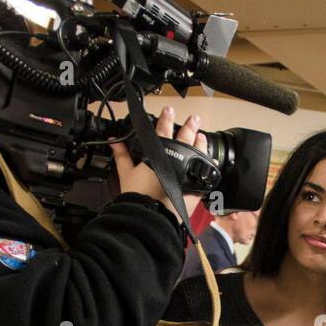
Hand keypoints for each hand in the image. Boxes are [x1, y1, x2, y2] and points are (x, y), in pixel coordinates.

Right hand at [111, 106, 208, 223]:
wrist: (151, 216)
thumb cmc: (139, 196)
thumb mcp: (127, 173)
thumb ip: (122, 155)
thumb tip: (115, 143)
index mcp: (159, 153)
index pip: (163, 130)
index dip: (165, 118)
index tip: (168, 110)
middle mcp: (177, 160)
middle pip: (186, 137)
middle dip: (190, 126)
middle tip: (194, 119)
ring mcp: (189, 172)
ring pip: (199, 152)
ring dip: (200, 142)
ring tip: (201, 136)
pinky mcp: (197, 186)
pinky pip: (206, 171)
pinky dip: (209, 164)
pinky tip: (211, 160)